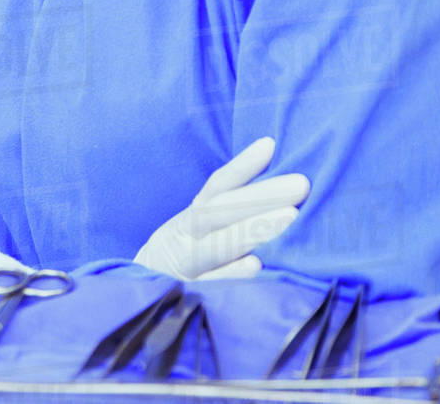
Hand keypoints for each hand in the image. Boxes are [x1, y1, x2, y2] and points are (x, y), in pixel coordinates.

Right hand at [134, 137, 308, 279]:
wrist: (138, 295)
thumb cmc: (187, 259)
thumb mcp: (200, 231)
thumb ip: (230, 212)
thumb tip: (273, 182)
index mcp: (191, 217)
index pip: (217, 186)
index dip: (242, 166)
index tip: (269, 145)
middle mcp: (185, 235)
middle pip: (221, 211)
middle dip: (262, 197)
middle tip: (301, 185)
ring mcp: (186, 264)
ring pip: (218, 244)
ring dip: (252, 230)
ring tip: (289, 216)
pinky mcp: (188, 295)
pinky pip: (211, 285)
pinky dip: (231, 275)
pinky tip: (257, 266)